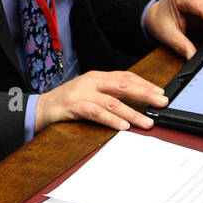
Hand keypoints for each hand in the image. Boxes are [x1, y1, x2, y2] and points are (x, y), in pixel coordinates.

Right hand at [34, 69, 166, 133]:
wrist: (40, 108)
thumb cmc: (67, 102)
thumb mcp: (90, 93)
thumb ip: (109, 95)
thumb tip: (134, 102)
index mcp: (98, 77)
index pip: (126, 76)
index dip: (145, 84)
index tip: (160, 92)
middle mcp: (92, 81)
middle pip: (123, 85)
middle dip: (145, 94)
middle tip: (162, 102)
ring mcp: (83, 93)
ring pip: (113, 102)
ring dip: (132, 112)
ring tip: (147, 122)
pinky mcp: (74, 106)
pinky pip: (96, 113)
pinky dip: (111, 119)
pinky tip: (122, 125)